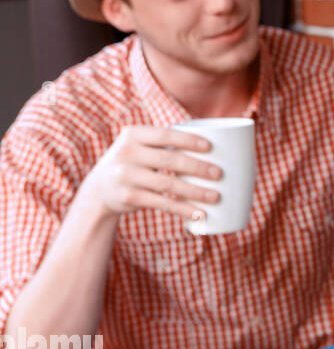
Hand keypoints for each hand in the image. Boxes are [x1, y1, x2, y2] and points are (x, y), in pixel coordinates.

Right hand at [80, 125, 221, 222]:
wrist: (99, 189)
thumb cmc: (134, 162)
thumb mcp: (140, 146)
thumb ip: (165, 142)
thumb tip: (216, 141)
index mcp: (133, 134)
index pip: (165, 135)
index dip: (188, 140)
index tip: (210, 147)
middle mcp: (126, 153)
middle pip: (169, 160)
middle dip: (197, 167)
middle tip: (219, 174)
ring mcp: (125, 176)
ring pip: (167, 184)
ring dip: (195, 192)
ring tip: (216, 196)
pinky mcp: (128, 197)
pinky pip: (161, 203)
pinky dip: (182, 209)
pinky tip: (199, 214)